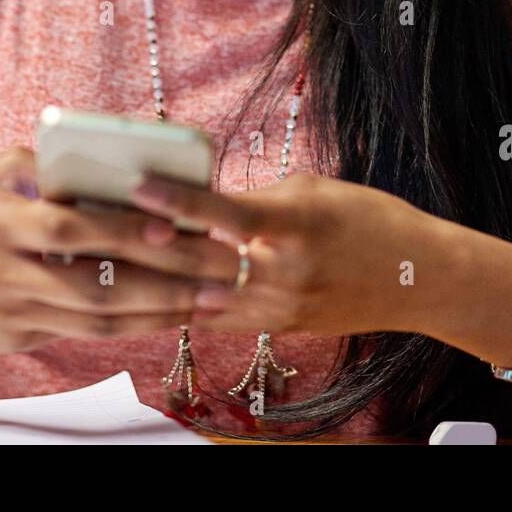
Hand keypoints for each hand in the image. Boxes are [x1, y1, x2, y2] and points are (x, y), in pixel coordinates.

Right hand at [0, 146, 243, 353]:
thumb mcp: (1, 172)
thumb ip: (55, 166)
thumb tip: (125, 168)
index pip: (66, 228)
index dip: (119, 229)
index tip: (172, 225)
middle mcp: (0, 271)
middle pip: (92, 285)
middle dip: (164, 281)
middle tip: (220, 271)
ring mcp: (7, 312)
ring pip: (95, 321)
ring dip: (160, 312)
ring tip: (210, 300)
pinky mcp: (15, 340)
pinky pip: (83, 334)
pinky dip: (131, 325)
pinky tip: (171, 314)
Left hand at [127, 171, 444, 337]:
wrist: (418, 279)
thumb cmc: (369, 220)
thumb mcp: (312, 191)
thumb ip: (254, 199)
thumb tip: (200, 203)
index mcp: (292, 227)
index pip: (222, 213)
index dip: (176, 200)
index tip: (134, 184)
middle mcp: (280, 274)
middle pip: (199, 265)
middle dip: (143, 249)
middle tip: (93, 231)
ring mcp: (277, 309)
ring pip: (197, 299)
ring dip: (151, 283)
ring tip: (102, 264)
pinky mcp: (276, 328)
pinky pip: (214, 318)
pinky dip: (177, 304)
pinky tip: (139, 295)